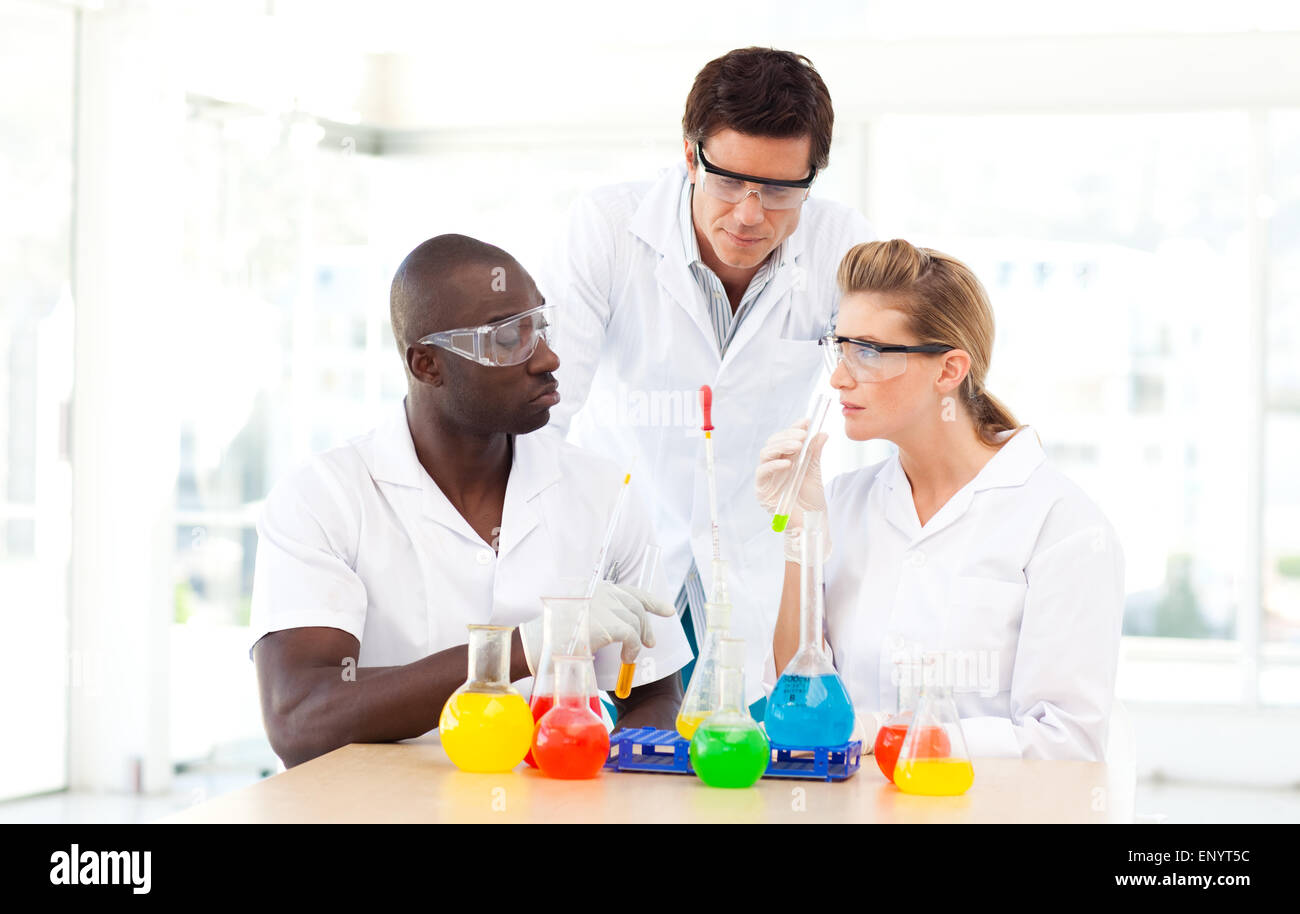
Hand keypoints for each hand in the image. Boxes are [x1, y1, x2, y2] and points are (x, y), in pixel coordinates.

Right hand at [519, 581, 675, 671]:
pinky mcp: (606, 624)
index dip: (652, 601)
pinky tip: (626, 658)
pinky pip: (631, 636)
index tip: (667, 610)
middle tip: (650, 642)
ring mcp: (603, 606)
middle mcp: (600, 592)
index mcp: (594, 588)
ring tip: (630, 656)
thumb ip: (600, 615)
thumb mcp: (578, 617)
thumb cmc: (551, 636)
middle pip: (636, 606)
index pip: (630, 591)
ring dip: (637, 640)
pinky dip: (633, 649)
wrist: (535, 644)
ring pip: (635, 621)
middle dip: (647, 625)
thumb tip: (626, 626)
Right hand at [754, 420, 830, 562]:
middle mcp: (774, 465)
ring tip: (797, 445)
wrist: (811, 522)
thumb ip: (815, 452)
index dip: (794, 427)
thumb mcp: (815, 471)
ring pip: (765, 454)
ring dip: (781, 446)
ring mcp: (767, 477)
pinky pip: (762, 473)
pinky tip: (787, 463)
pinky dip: (773, 465)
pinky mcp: (762, 490)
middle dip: (788, 436)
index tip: (806, 421)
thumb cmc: (811, 499)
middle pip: (773, 443)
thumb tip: (822, 433)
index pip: (785, 438)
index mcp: (786, 458)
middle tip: (802, 435)